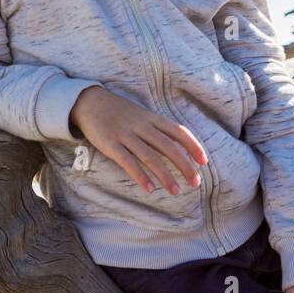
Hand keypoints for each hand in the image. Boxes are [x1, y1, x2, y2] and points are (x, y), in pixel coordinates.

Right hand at [69, 86, 206, 195]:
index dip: (193, 146)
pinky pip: (128, 162)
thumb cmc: (119, 111)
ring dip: (164, 175)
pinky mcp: (110, 144)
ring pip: (150, 156)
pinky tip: (149, 188)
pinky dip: (140, 175)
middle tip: (195, 182)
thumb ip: (157, 127)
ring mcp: (125, 135)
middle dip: (184, 165)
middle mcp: (141, 126)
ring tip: (175, 191)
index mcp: (151, 118)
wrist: (89, 102)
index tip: (204, 162)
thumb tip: (178, 146)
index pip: (178, 131)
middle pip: (168, 147)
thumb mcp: (141, 114)